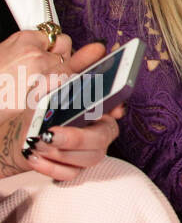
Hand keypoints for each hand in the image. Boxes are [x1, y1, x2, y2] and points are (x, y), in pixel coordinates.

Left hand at [0, 37, 123, 179]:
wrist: (24, 133)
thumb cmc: (46, 108)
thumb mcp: (58, 85)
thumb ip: (78, 66)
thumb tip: (98, 47)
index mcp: (103, 112)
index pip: (116, 110)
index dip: (113, 110)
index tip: (103, 111)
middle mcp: (101, 134)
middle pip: (101, 140)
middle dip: (75, 138)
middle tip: (51, 133)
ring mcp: (88, 154)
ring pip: (87, 159)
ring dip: (61, 152)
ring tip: (38, 143)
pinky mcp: (73, 171)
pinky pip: (69, 175)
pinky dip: (50, 168)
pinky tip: (35, 157)